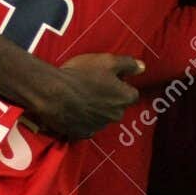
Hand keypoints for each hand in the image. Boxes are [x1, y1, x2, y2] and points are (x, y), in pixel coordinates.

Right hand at [26, 53, 144, 140]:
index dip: (121, 85)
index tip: (110, 79)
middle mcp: (115, 116)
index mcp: (124, 98)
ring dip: (96, 109)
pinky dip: (83, 119)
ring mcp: (99, 126)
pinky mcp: (82, 133)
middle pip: (117, 107)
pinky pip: (87, 126)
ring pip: (102, 117)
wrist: (53, 93)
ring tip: (80, 97)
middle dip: (109, 99)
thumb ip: (127, 64)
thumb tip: (142, 67)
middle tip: (93, 86)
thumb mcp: (107, 61)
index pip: (132, 94)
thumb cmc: (82, 74)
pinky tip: (73, 109)